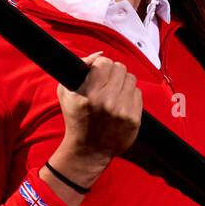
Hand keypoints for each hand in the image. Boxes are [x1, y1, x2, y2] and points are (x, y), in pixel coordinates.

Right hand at [56, 50, 143, 164]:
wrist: (88, 150)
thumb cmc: (76, 118)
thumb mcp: (66, 92)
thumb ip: (79, 68)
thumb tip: (98, 55)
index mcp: (89, 94)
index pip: (105, 63)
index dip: (101, 65)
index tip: (98, 71)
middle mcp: (107, 101)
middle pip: (120, 68)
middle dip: (113, 72)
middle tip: (107, 82)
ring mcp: (122, 111)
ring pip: (131, 79)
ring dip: (123, 83)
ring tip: (115, 93)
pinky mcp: (134, 119)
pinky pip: (138, 93)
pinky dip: (130, 96)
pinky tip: (121, 103)